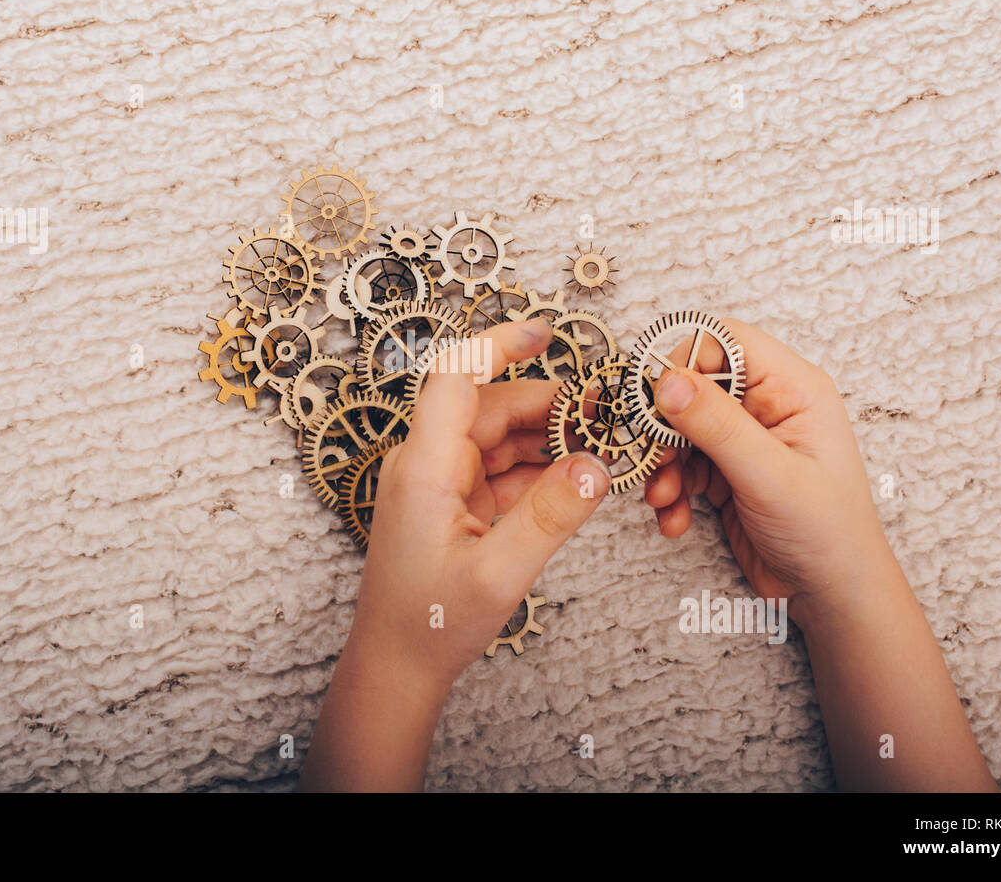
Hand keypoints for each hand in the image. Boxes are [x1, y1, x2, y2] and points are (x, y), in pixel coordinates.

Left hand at [358, 317, 610, 687]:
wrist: (396, 667)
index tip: (544, 332)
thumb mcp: (499, 574)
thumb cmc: (430, 624)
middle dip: (547, 405)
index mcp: (425, 467)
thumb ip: (550, 516)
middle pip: (489, 406)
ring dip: (545, 437)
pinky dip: (535, 469)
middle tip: (604, 414)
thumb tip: (595, 464)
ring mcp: (438, 483)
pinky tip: (572, 476)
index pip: (455, 376)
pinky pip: (498, 469)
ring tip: (599, 442)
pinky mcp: (452, 504)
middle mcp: (427, 464)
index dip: (498, 344)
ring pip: (497, 437)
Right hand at [642, 318, 894, 627]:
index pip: (725, 342)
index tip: (651, 396)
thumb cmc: (826, 532)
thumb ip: (717, 425)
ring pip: (679, 429)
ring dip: (662, 464)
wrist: (832, 596)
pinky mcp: (726, 472)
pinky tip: (675, 518)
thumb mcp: (769, 474)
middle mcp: (766, 407)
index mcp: (791, 389)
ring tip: (662, 497)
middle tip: (649, 455)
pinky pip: (681, 466)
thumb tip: (667, 380)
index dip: (682, 359)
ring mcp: (744, 441)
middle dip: (663, 424)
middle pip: (693, 386)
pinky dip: (669, 491)